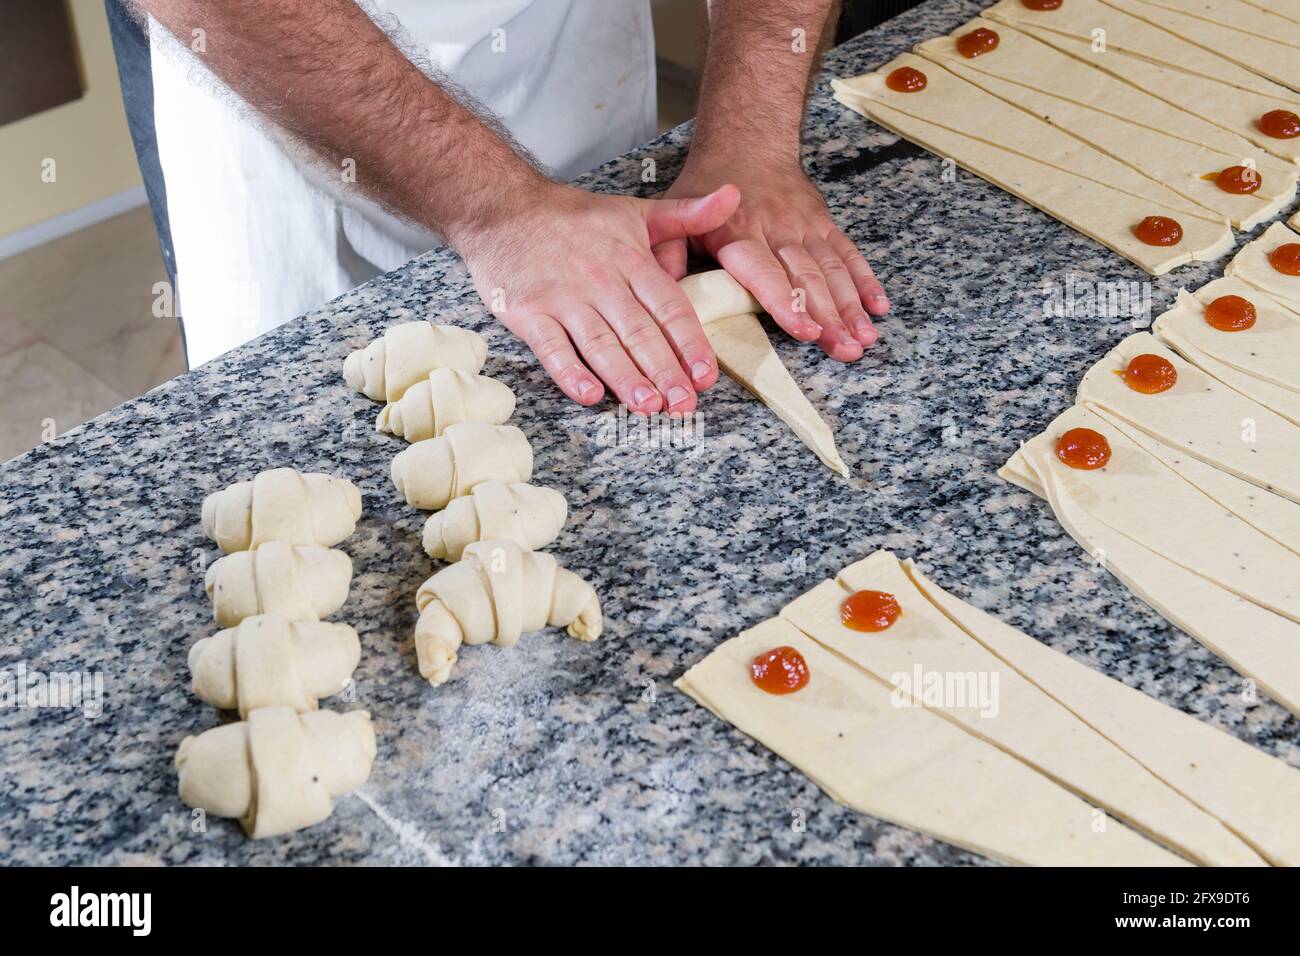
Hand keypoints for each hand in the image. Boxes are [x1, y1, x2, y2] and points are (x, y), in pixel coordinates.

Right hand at [453, 181, 740, 413]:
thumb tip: (735, 197)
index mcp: (630, 259)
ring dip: (625, 378)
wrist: (500, 206)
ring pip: (601, 344)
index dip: (688, 343)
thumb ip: (687, 215)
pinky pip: (552, 347)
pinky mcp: (528, 313)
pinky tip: (590, 395)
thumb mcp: (635, 211)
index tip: (705, 374)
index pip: (668, 307)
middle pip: (639, 332)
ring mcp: (563, 298)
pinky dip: (570, 372)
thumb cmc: (571, 217)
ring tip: (648, 406)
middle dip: (664, 371)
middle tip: (684, 404)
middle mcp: (600, 281)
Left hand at [656, 157, 889, 361]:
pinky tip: (878, 307)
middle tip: (846, 350)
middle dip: (830, 318)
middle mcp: (776, 230)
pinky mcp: (822, 223)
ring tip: (865, 339)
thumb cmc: (707, 184)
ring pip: (832, 270)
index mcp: (738, 233)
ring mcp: (803, 226)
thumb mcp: (676, 211)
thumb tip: (661, 288)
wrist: (746, 138)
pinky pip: (848, 253)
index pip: (764, 273)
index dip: (786, 304)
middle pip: (807, 279)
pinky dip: (866, 280)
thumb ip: (668, 250)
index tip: (804, 331)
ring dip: (851, 306)